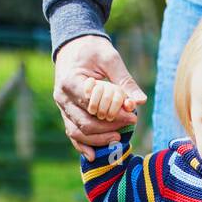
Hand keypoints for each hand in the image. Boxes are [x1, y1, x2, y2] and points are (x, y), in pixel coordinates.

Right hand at [52, 35, 147, 160]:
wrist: (73, 45)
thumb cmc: (92, 49)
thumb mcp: (110, 58)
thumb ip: (124, 80)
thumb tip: (140, 101)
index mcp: (70, 82)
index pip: (92, 106)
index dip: (114, 114)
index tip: (133, 115)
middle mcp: (62, 97)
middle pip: (85, 123)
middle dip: (109, 128)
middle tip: (130, 124)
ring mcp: (62, 107)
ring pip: (77, 132)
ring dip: (98, 139)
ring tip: (118, 139)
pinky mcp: (66, 112)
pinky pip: (72, 132)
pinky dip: (82, 145)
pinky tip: (93, 156)